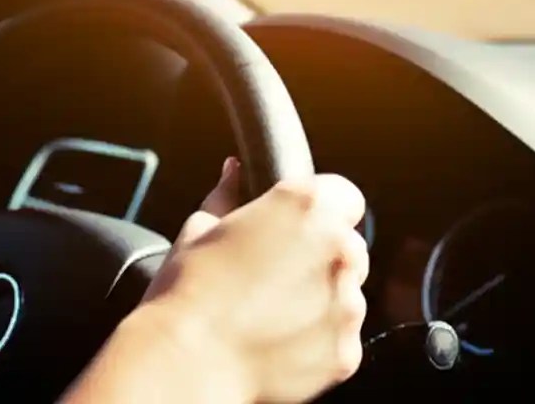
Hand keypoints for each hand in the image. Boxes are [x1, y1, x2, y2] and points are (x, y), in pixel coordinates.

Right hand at [141, 159, 369, 402]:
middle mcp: (338, 249)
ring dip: (322, 299)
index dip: (323, 211)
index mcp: (307, 206)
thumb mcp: (200, 228)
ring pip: (348, 293)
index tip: (299, 229)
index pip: (345, 196)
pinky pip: (341, 338)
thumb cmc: (187, 291)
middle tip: (277, 274)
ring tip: (272, 313)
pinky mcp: (346, 349)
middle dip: (323, 257)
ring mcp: (347, 303)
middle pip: (349, 246)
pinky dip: (318, 340)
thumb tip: (233, 171)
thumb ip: (228, 195)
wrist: (185, 361)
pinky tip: (278, 341)